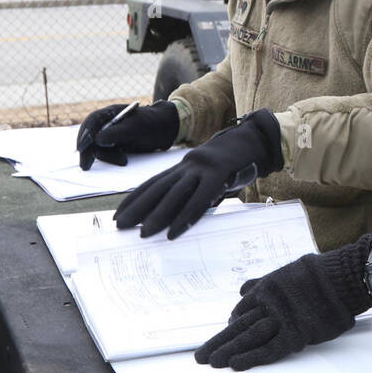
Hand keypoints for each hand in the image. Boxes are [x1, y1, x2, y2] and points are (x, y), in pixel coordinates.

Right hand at [76, 101, 178, 169]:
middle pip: (90, 136)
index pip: (92, 122)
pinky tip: (122, 161)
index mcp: (111, 113)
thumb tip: (97, 140)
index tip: (82, 148)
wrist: (166, 130)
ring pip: (98, 148)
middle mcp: (107, 123)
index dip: (85, 134)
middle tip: (86, 165)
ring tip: (124, 160)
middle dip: (88, 151)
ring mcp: (110, 135)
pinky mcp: (115, 146)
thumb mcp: (136, 127)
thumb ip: (116, 133)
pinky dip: (111, 159)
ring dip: (107, 157)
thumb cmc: (152, 123)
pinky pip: (106, 153)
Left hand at [113, 109, 283, 238]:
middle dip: (137, 208)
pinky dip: (185, 217)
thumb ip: (194, 190)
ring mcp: (202, 168)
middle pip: (157, 189)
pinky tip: (174, 231)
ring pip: (174, 194)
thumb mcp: (208, 175)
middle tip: (119, 226)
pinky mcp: (217, 174)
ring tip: (143, 233)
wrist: (254, 139)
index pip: (153, 183)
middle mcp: (187, 166)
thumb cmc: (232, 163)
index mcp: (183, 166)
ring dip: (157, 215)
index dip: (134, 199)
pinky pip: (199, 200)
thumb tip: (178, 216)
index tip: (118, 214)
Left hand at [194, 231, 371, 370]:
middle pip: (238, 326)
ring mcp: (280, 320)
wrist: (341, 278)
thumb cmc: (318, 274)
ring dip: (228, 351)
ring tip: (212, 362)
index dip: (231, 324)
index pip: (241, 310)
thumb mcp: (286, 271)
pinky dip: (251, 357)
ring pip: (247, 337)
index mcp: (265, 289)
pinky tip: (235, 364)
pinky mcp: (294, 334)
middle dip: (219, 342)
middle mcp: (268, 304)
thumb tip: (243, 289)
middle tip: (201, 355)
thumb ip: (264, 282)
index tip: (224, 334)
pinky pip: (269, 349)